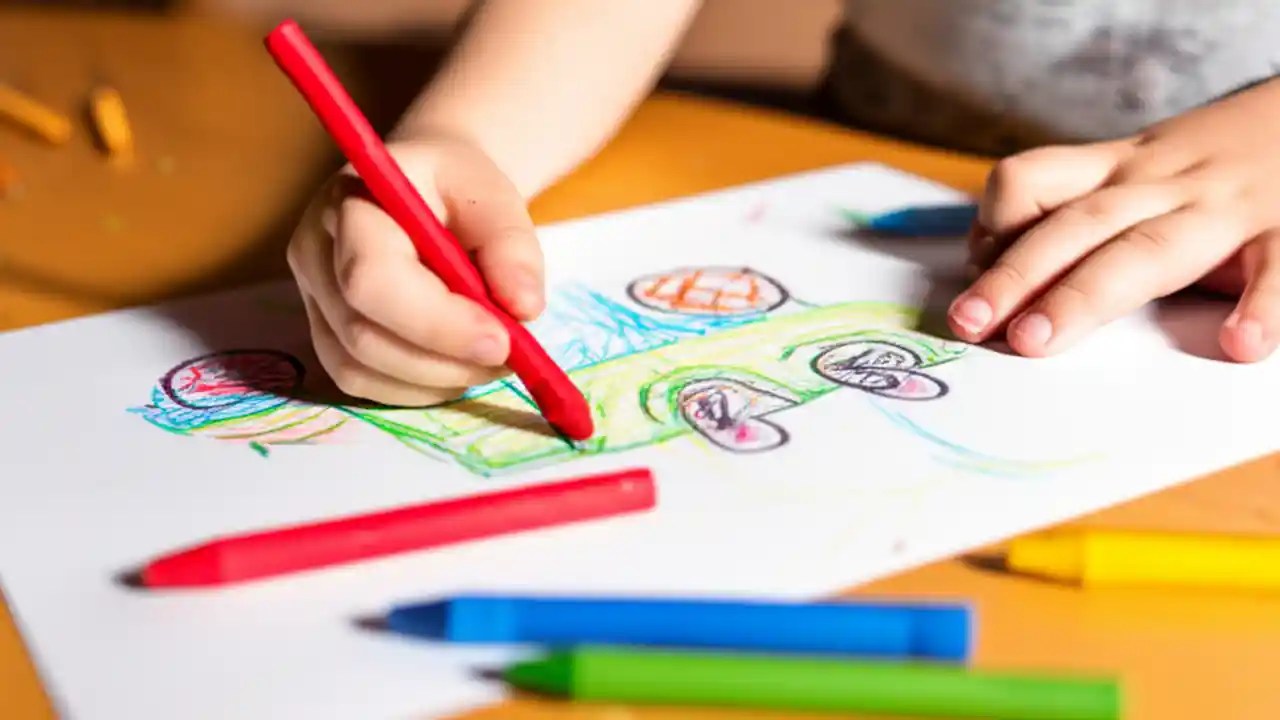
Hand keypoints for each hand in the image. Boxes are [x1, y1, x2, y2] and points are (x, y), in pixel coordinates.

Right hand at [287, 137, 544, 404]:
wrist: (422, 186)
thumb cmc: (456, 187)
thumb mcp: (494, 195)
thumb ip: (512, 246)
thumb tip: (523, 308)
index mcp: (350, 205)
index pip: (373, 280)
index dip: (437, 324)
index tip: (501, 341)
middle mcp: (315, 253)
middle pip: (364, 336)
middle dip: (444, 360)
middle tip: (508, 356)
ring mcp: (313, 298)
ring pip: (360, 369)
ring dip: (435, 380)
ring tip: (487, 359)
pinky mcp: (324, 332)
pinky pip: (361, 382)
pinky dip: (417, 389)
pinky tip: (455, 366)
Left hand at [948, 78, 1279, 362]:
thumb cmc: (1207, 169)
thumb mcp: (1135, 175)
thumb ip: (1075, 218)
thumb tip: (992, 266)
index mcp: (1117, 170)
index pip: (1033, 180)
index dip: (995, 224)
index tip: (970, 271)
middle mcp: (1160, 184)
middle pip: (1075, 227)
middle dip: (1014, 276)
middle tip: (967, 323)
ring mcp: (1222, 208)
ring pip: (1148, 250)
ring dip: (1085, 297)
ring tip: (1036, 340)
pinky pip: (1277, 267)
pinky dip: (1262, 305)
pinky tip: (1239, 343)